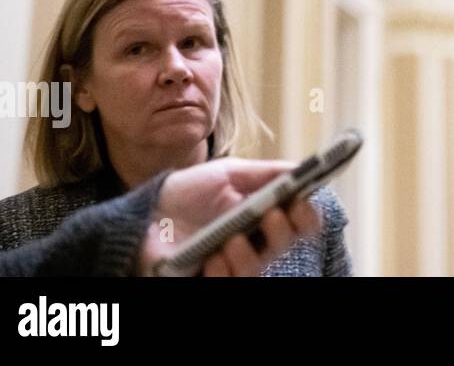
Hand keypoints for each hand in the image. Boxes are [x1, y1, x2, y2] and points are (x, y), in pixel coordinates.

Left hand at [138, 158, 322, 276]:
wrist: (145, 213)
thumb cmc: (188, 192)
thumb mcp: (228, 174)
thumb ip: (265, 172)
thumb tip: (301, 169)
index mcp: (264, 216)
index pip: (300, 222)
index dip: (307, 214)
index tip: (300, 201)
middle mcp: (254, 243)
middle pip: (286, 246)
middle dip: (283, 231)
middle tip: (271, 214)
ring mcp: (232, 265)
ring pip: (258, 270)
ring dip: (250, 255)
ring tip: (232, 240)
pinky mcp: (211, 279)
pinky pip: (229, 284)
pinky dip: (224, 272)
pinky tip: (212, 258)